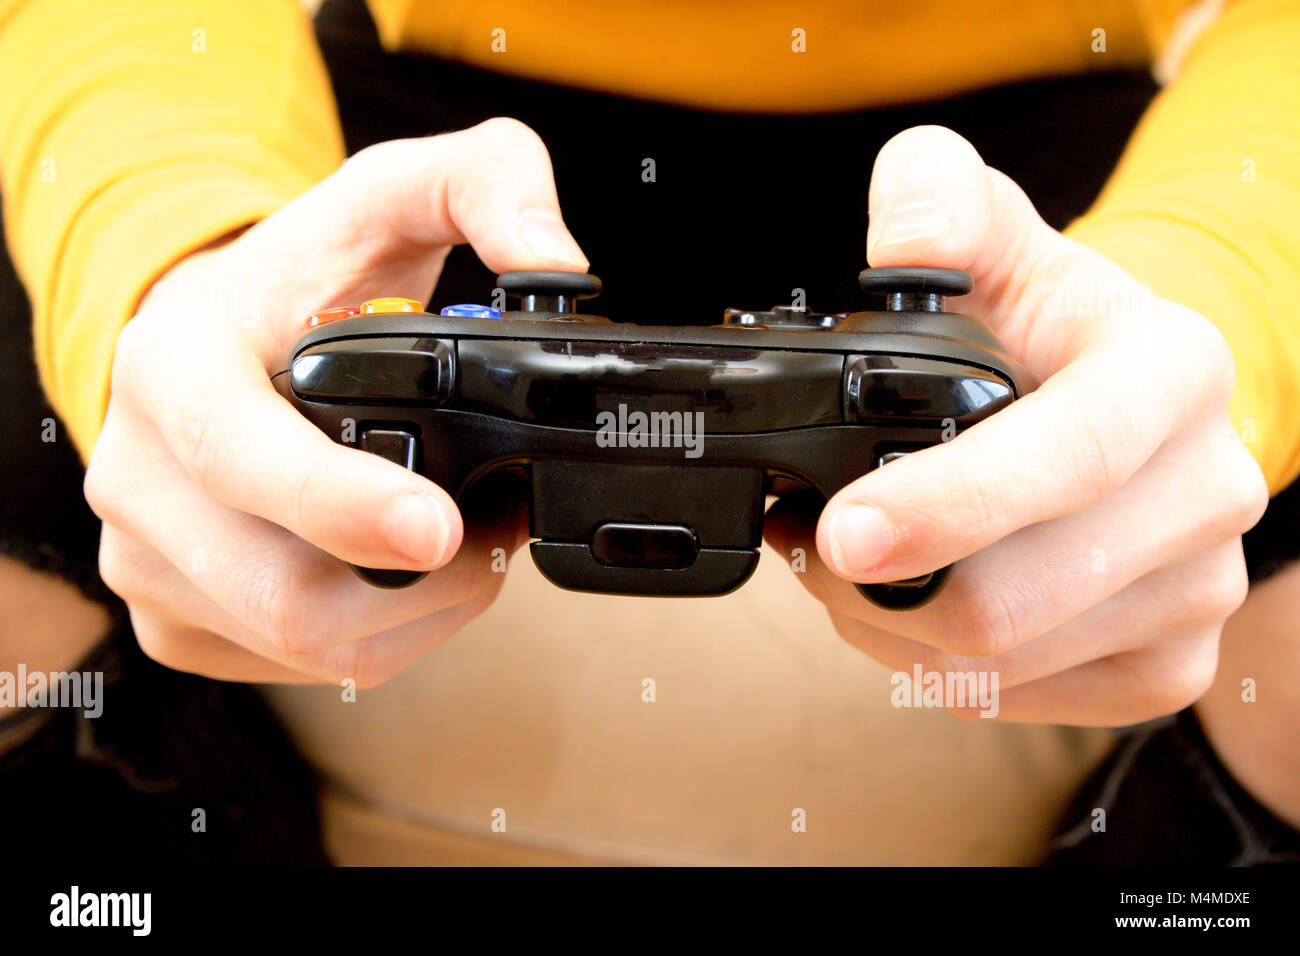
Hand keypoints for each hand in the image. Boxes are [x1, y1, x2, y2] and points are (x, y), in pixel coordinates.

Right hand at [86, 118, 586, 684]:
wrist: (215, 336)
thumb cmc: (304, 276)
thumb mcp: (393, 193)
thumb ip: (488, 186)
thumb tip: (557, 262)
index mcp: (172, 365)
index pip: (241, 460)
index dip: (345, 507)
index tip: (444, 527)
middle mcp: (138, 473)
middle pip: (283, 592)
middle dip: (428, 581)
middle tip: (500, 526)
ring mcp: (146, 559)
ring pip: (307, 645)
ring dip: (420, 611)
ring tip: (467, 541)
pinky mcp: (174, 619)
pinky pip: (302, 668)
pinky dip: (383, 636)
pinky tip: (407, 575)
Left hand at [765, 125, 1268, 725]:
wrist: (1122, 399)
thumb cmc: (1047, 323)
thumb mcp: (993, 235)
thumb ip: (937, 201)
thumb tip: (903, 236)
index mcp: (1172, 373)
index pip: (1071, 456)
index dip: (952, 506)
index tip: (845, 533)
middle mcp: (1207, 489)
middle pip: (1013, 598)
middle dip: (872, 585)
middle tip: (810, 536)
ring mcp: (1196, 590)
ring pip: (996, 664)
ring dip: (884, 625)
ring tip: (849, 565)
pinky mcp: (1168, 665)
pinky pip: (1011, 701)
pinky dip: (928, 665)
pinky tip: (907, 606)